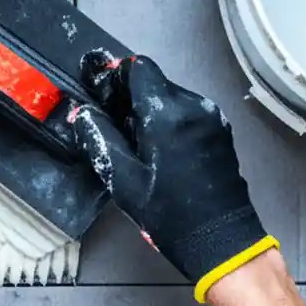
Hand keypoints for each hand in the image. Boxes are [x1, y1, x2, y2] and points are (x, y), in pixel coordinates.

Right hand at [69, 52, 277, 301]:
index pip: (139, 67)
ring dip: (153, 112)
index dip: (117, 77)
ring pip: (172, 98)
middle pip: (155, 83)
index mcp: (166, 113)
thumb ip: (100, 138)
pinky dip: (172, 123)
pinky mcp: (221, 131)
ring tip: (143, 147)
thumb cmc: (170, 213)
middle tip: (118, 129)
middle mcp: (193, 106)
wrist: (220, 238)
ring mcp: (212, 117)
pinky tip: (165, 153)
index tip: (105, 95)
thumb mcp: (124, 179)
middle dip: (133, 99)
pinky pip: (189, 114)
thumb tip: (83, 113)